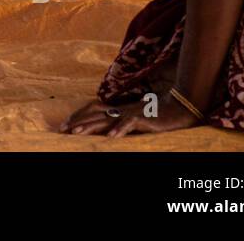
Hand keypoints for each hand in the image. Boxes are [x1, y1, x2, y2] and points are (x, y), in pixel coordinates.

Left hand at [61, 93, 200, 137]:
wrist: (182, 106)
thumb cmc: (161, 111)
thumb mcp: (138, 114)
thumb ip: (124, 117)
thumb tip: (110, 125)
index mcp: (120, 107)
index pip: (94, 108)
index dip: (79, 115)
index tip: (66, 123)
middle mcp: (122, 108)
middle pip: (94, 114)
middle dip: (77, 122)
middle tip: (61, 130)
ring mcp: (132, 113)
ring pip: (106, 119)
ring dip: (91, 126)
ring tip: (76, 134)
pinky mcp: (144, 118)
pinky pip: (129, 124)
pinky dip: (120, 130)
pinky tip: (111, 138)